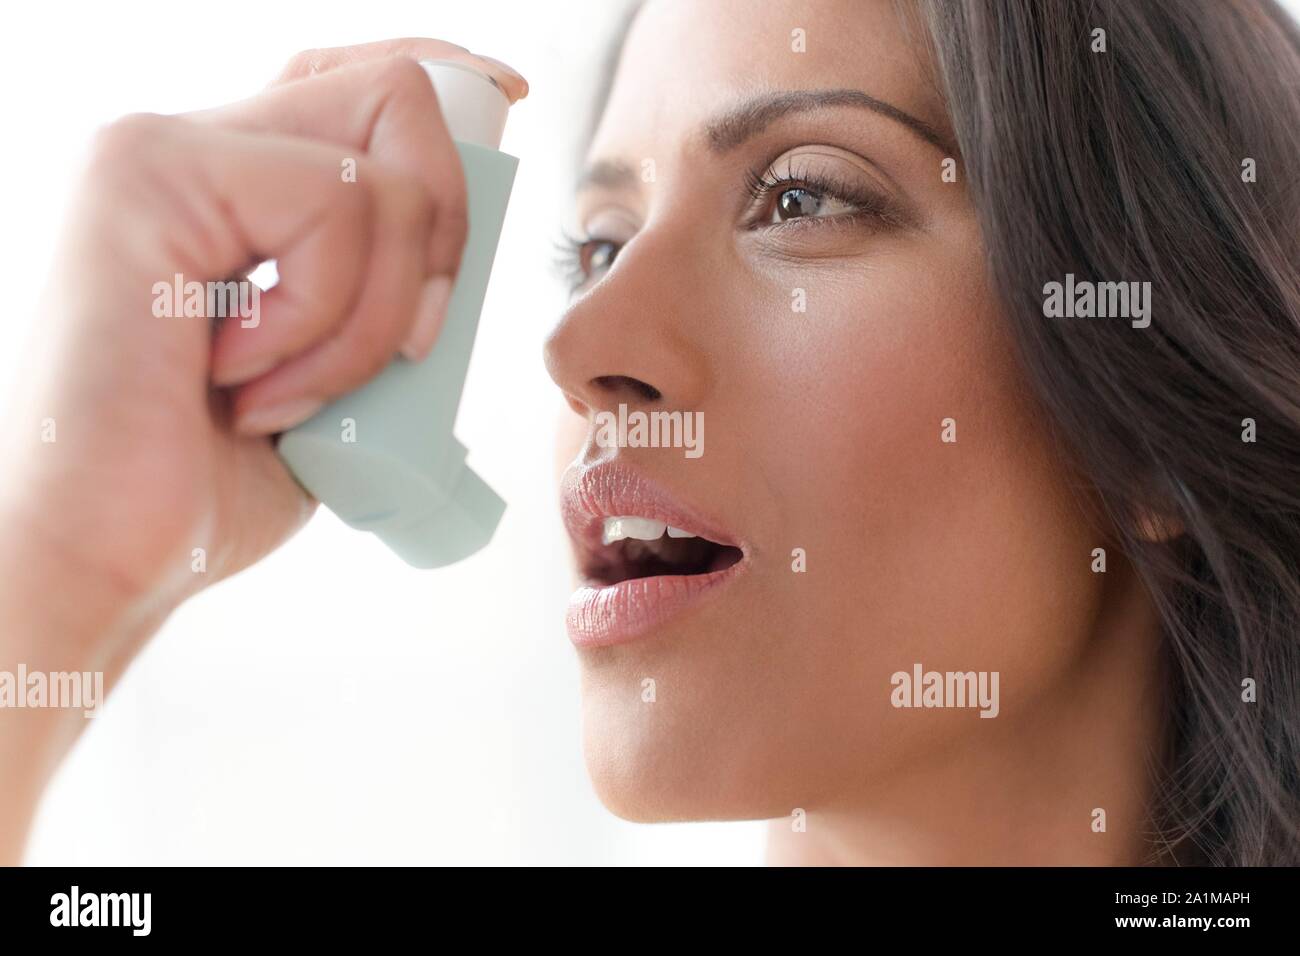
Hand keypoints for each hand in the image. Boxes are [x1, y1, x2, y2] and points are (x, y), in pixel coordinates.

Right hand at [0, 39, 526, 861]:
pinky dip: (327, 319)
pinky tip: (242, 375)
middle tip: (404, 349)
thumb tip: (458, 275)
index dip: (443, 86)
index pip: (354, 85)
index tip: (510, 98)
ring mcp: (164, 150)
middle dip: (446, 234)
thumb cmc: (203, 486)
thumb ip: (372, 303)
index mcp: (229, 188)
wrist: (108, 559)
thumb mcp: (324, 382)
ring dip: (376, 317)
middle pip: (395, 96)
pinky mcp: (151, 174)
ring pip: (384, 174)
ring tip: (289, 395)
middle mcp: (192, 146)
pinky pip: (333, 208)